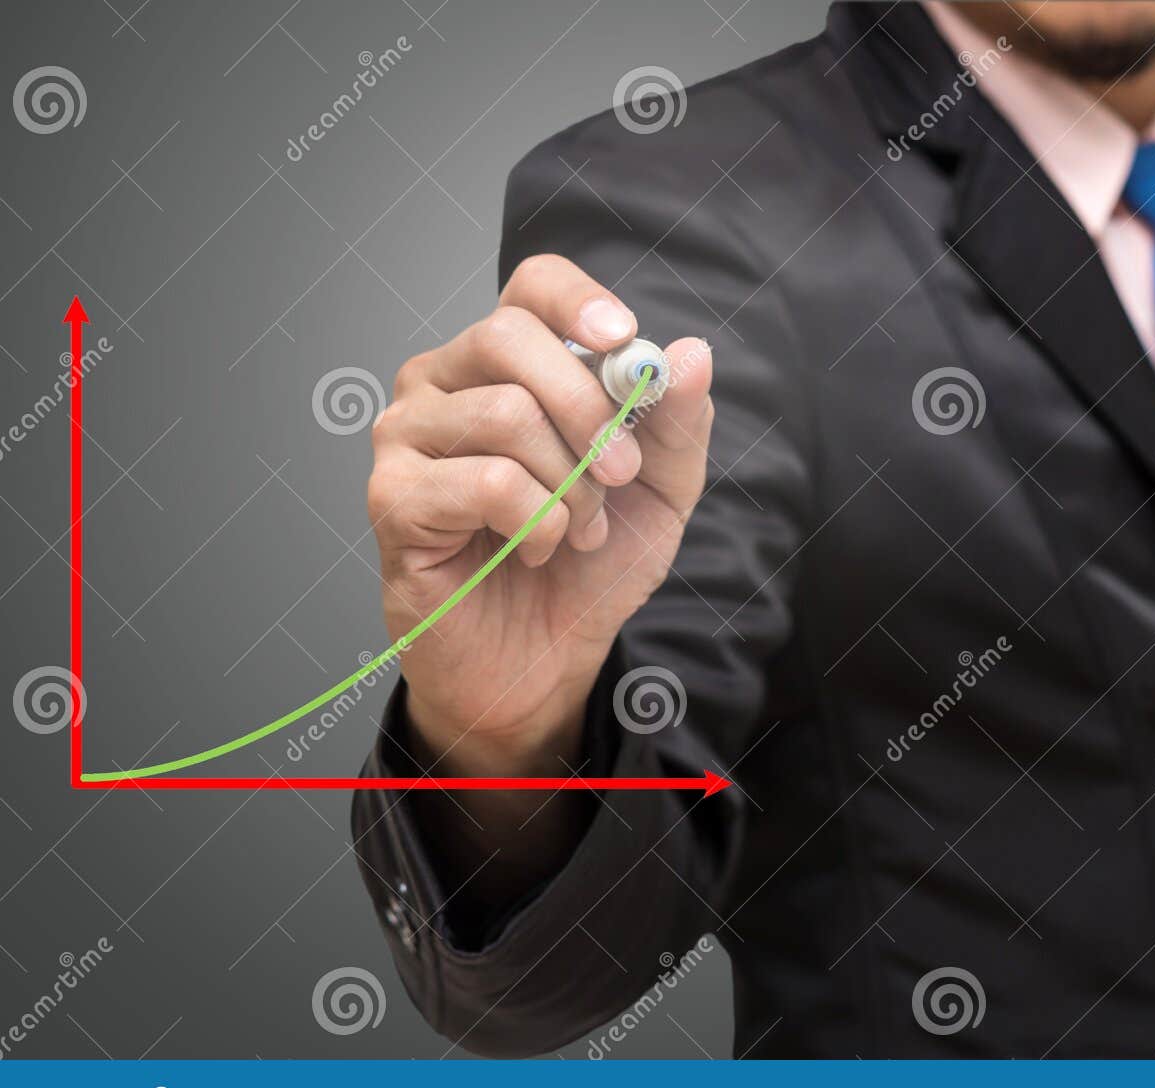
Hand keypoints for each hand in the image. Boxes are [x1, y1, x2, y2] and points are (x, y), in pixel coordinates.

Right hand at [367, 254, 713, 773]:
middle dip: (588, 410)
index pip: (531, 287)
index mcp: (506, 364)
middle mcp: (444, 383)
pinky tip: (535, 548)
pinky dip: (536, 521)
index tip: (623, 341)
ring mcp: (408, 436)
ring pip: (504, 413)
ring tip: (578, 528)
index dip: (578, 301)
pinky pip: (486, 481)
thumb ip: (676, 422)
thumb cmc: (587, 567)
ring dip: (569, 482)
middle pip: (508, 336)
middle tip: (622, 474)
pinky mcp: (393, 498)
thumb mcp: (660, 492)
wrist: (545, 662)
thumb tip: (691, 353)